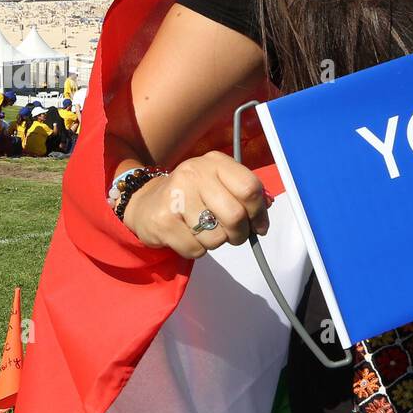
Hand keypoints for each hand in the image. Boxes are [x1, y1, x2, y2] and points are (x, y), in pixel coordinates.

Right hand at [122, 150, 271, 258]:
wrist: (146, 204)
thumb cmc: (192, 196)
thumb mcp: (219, 184)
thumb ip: (244, 193)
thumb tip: (266, 208)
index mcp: (214, 162)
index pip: (250, 187)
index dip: (259, 212)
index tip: (259, 225)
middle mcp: (194, 173)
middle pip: (235, 215)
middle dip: (240, 233)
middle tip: (234, 235)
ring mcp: (176, 196)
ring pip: (216, 237)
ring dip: (217, 243)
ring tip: (205, 232)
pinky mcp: (163, 221)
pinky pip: (196, 249)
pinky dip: (197, 250)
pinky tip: (188, 236)